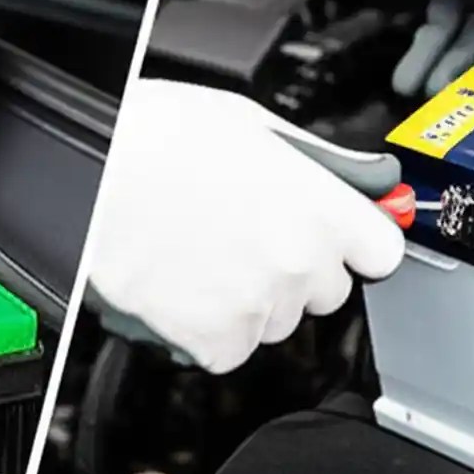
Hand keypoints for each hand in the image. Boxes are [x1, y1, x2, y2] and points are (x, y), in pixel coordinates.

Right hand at [86, 79, 403, 373]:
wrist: (92, 178)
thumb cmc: (157, 137)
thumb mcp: (253, 123)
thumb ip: (317, 161)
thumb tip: (358, 177)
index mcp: (322, 207)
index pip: (382, 251)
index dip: (354, 242)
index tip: (339, 238)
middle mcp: (300, 262)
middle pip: (327, 289)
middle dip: (294, 268)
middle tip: (246, 235)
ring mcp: (261, 306)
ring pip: (277, 320)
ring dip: (251, 299)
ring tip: (203, 254)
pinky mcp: (217, 341)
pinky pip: (232, 349)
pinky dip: (210, 330)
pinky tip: (185, 287)